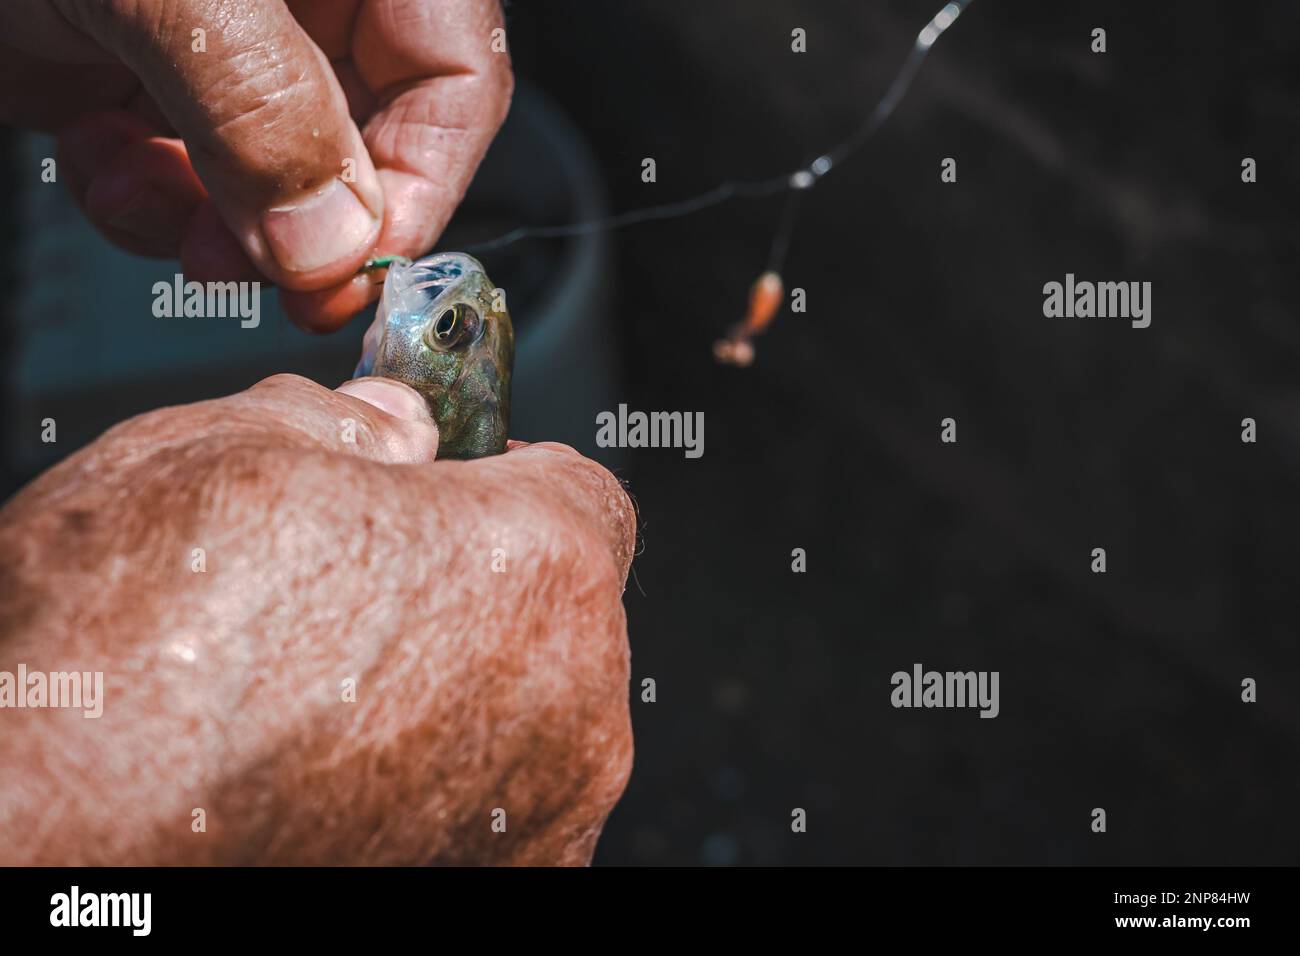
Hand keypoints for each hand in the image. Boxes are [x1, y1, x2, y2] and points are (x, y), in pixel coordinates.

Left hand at [0, 0, 512, 330]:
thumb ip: (263, 110)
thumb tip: (334, 244)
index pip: (457, 78)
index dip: (423, 182)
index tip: (361, 269)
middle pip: (371, 142)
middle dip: (308, 220)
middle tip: (266, 275)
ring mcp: (224, 40)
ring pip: (277, 178)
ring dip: (221, 223)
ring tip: (164, 217)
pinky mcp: (147, 75)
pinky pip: (188, 174)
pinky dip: (147, 200)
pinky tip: (103, 168)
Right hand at [0, 374, 634, 864]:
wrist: (51, 832)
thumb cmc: (132, 655)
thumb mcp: (231, 448)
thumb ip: (355, 420)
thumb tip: (398, 427)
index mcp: (541, 563)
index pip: (581, 492)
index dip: (506, 479)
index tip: (451, 489)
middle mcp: (573, 698)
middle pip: (559, 607)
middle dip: (479, 583)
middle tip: (363, 591)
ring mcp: (538, 811)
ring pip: (528, 707)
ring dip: (459, 685)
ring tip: (327, 690)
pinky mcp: (491, 881)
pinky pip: (494, 798)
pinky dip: (437, 777)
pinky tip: (336, 767)